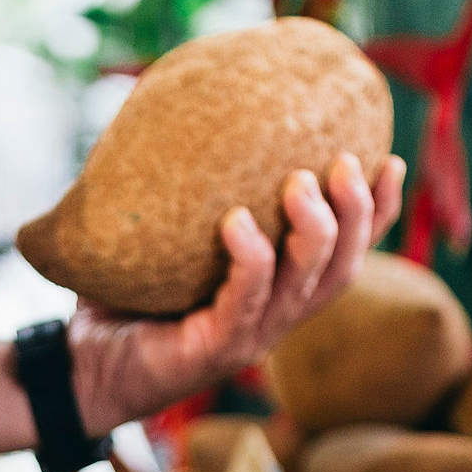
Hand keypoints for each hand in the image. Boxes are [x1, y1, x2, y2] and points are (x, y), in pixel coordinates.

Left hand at [69, 152, 405, 433]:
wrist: (83, 366)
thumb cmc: (125, 299)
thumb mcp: (167, 240)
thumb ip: (188, 190)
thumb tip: (179, 106)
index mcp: (277, 292)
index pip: (346, 254)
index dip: (378, 213)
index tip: (388, 159)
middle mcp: (275, 317)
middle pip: (341, 268)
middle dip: (356, 214)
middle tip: (343, 163)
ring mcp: (250, 337)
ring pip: (305, 285)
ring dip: (313, 230)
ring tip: (301, 182)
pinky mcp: (216, 350)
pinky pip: (245, 302)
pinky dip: (249, 260)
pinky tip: (237, 222)